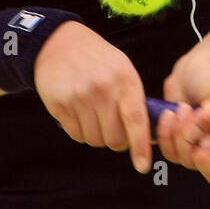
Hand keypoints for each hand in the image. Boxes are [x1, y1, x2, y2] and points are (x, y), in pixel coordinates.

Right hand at [32, 21, 152, 173]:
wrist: (60, 42)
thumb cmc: (99, 60)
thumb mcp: (123, 70)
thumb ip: (135, 100)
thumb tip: (149, 137)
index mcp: (124, 81)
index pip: (136, 120)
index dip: (140, 147)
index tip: (142, 166)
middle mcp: (103, 90)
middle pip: (114, 138)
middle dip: (116, 141)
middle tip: (113, 129)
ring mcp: (80, 97)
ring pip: (94, 139)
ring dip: (97, 136)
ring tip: (94, 115)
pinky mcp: (60, 104)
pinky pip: (75, 134)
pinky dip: (80, 131)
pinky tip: (79, 113)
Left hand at [156, 52, 209, 188]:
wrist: (193, 71)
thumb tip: (198, 136)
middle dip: (205, 160)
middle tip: (201, 136)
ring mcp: (203, 152)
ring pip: (189, 163)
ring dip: (182, 136)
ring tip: (185, 108)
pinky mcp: (181, 148)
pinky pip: (170, 154)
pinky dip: (167, 135)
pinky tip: (171, 113)